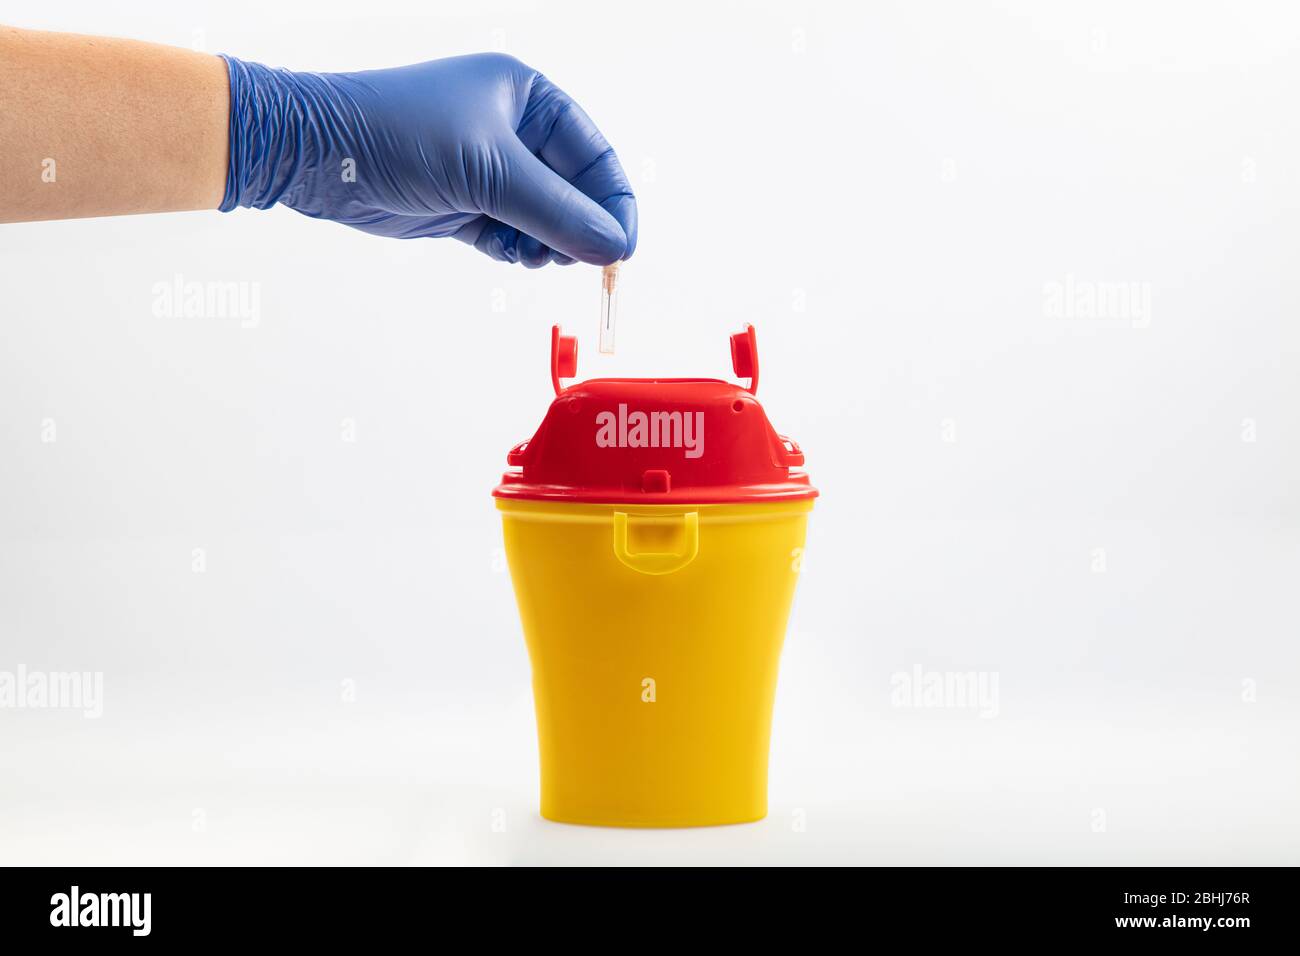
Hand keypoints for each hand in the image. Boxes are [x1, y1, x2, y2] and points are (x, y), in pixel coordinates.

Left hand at [221, 52, 636, 266]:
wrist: (316, 154)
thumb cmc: (395, 135)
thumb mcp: (488, 171)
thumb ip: (556, 212)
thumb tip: (613, 248)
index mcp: (526, 97)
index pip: (594, 153)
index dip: (615, 201)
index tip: (623, 248)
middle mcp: (511, 130)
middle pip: (573, 190)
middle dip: (580, 228)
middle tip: (586, 263)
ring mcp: (487, 169)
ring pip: (544, 218)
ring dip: (549, 244)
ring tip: (538, 256)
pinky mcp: (464, 204)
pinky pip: (512, 234)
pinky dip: (518, 251)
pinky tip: (513, 256)